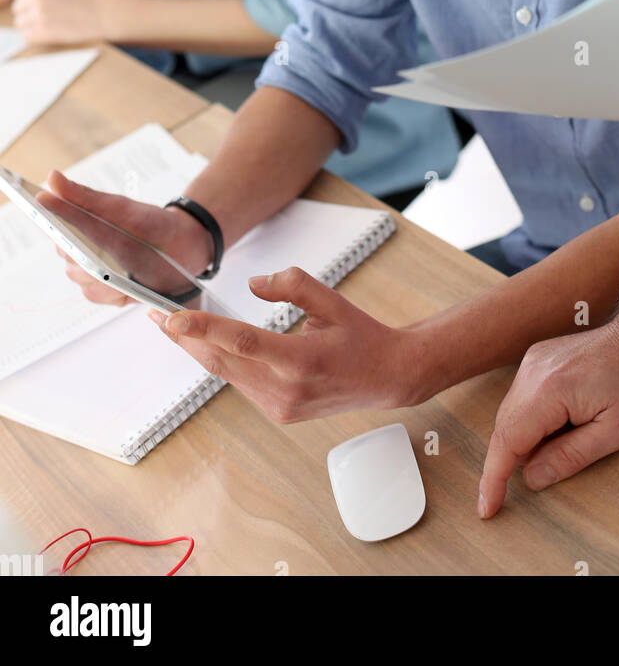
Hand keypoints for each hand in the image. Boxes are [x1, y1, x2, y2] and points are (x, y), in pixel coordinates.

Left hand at [12, 0, 110, 43]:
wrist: (108, 13)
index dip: (28, 1)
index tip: (37, 7)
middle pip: (18, 9)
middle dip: (28, 14)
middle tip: (42, 20)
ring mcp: (38, 14)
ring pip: (20, 24)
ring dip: (30, 27)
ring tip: (46, 29)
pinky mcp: (43, 31)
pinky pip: (27, 36)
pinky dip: (35, 37)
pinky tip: (48, 36)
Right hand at [40, 170, 212, 306]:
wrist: (186, 244)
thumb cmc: (149, 222)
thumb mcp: (119, 207)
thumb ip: (84, 197)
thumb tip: (51, 178)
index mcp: (83, 228)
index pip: (57, 233)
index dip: (54, 231)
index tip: (60, 231)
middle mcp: (86, 253)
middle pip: (69, 263)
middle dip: (87, 259)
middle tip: (103, 252)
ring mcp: (99, 274)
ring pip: (83, 283)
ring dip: (103, 277)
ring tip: (126, 269)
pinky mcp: (112, 293)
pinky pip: (100, 297)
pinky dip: (114, 292)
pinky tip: (129, 284)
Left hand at [147, 266, 418, 419]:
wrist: (387, 377)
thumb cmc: (361, 336)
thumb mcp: (333, 299)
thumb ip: (292, 284)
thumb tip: (254, 285)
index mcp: (301, 360)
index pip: (242, 342)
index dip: (203, 330)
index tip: (171, 318)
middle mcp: (286, 390)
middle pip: (223, 361)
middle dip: (185, 339)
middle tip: (153, 316)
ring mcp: (280, 406)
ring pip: (228, 374)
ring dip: (199, 350)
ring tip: (172, 327)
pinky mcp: (278, 412)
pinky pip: (242, 382)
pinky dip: (224, 362)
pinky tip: (208, 345)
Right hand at [477, 312, 618, 517]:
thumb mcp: (616, 432)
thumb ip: (569, 457)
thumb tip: (531, 480)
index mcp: (550, 389)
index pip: (508, 442)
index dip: (494, 479)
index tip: (487, 509)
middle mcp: (533, 370)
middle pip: (505, 428)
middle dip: (511, 462)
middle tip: (528, 490)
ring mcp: (534, 360)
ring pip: (512, 413)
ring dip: (526, 440)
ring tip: (568, 445)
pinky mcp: (539, 358)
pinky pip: (523, 398)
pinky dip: (533, 421)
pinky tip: (563, 427)